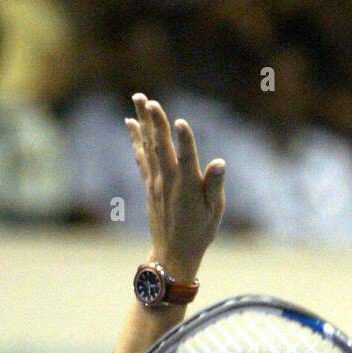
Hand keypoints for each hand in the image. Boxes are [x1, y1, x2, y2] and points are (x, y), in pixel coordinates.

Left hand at [126, 93, 225, 281]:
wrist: (173, 254)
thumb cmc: (199, 232)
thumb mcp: (214, 211)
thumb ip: (215, 184)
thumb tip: (220, 163)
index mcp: (189, 186)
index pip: (187, 159)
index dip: (185, 140)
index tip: (181, 122)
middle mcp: (169, 181)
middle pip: (161, 146)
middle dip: (155, 121)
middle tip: (147, 99)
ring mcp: (156, 182)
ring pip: (148, 146)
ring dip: (143, 121)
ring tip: (138, 98)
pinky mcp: (149, 185)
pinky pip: (141, 157)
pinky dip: (136, 139)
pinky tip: (131, 123)